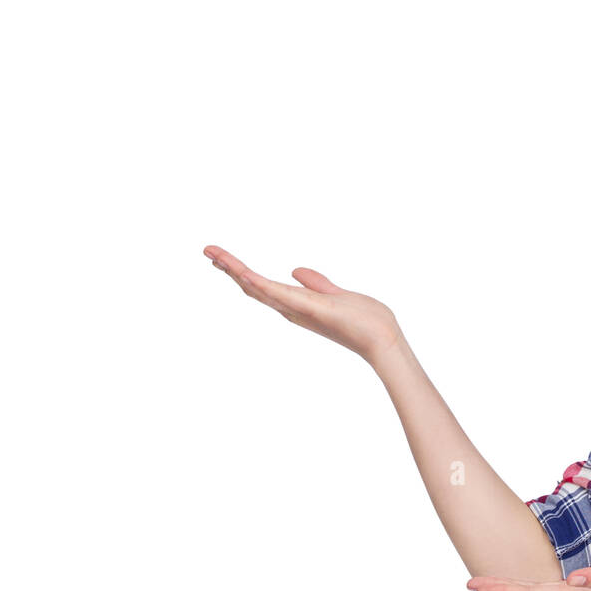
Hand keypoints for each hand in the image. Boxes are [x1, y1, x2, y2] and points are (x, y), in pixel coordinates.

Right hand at [203, 245, 403, 363]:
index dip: (241, 272)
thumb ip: (316, 283)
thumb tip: (296, 270)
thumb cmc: (366, 322)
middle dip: (229, 269)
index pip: (263, 286)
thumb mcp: (337, 294)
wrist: (382, 339)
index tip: (222, 257)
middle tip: (208, 250)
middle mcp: (292, 309)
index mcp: (298, 304)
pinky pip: (277, 293)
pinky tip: (240, 271)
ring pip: (258, 288)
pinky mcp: (307, 308)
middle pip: (253, 287)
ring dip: (234, 270)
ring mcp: (297, 309)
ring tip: (213, 253)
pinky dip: (257, 282)